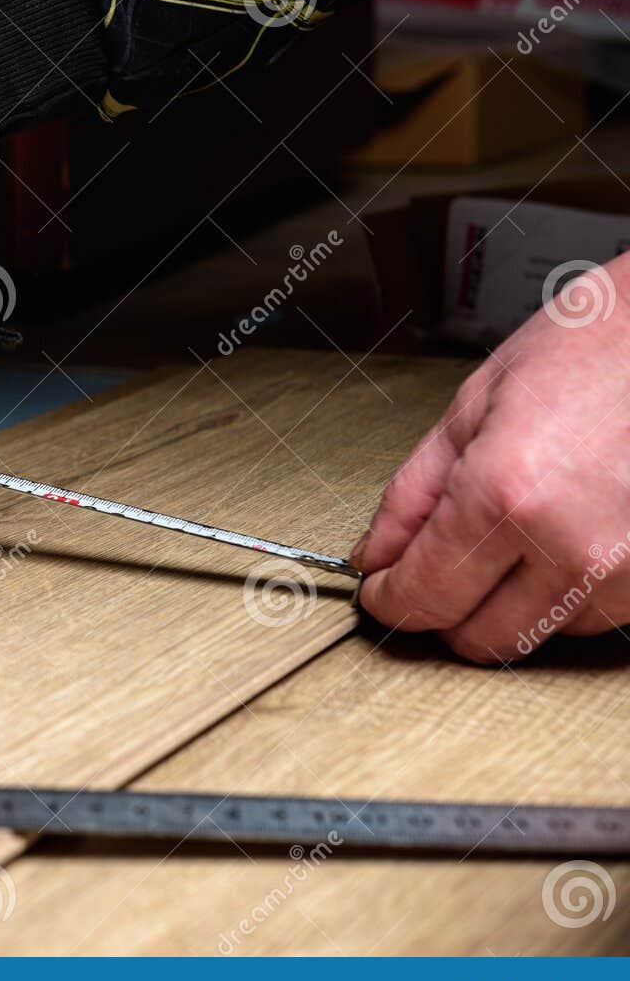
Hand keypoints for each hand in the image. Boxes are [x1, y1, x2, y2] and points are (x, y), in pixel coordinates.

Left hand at [353, 253, 629, 661]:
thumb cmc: (600, 343)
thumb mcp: (477, 403)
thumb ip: (413, 493)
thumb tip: (376, 552)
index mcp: (507, 494)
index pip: (424, 595)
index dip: (391, 600)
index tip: (381, 592)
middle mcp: (572, 545)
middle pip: (479, 637)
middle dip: (443, 610)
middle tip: (433, 570)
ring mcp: (629, 572)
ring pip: (539, 634)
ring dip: (509, 602)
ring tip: (514, 535)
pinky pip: (598, 618)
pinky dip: (567, 592)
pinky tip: (563, 537)